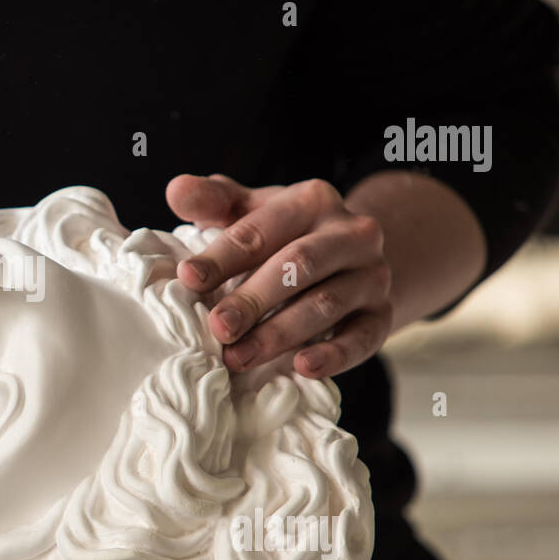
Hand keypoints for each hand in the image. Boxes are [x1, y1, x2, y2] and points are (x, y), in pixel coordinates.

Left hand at [167, 174, 392, 378]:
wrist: (348, 260)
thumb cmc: (282, 235)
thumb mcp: (248, 211)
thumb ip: (212, 201)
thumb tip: (176, 191)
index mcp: (312, 200)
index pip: (261, 229)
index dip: (222, 256)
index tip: (188, 279)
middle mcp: (351, 233)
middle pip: (297, 265)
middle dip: (253, 299)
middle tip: (217, 328)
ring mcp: (372, 275)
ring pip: (325, 305)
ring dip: (279, 335)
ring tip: (238, 358)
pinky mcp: (382, 315)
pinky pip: (363, 338)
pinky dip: (334, 355)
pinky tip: (302, 368)